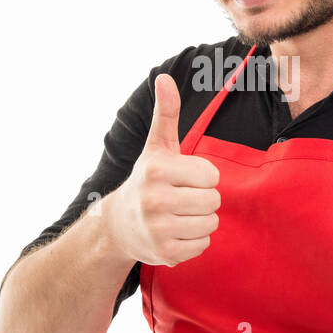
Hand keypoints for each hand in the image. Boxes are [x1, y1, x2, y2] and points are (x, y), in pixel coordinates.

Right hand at [106, 73, 220, 266]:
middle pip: (213, 201)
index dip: (202, 176)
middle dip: (203, 198)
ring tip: (179, 214)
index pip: (211, 176)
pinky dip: (194, 241)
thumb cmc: (147, 179)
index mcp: (157, 171)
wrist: (118, 224)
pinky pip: (203, 246)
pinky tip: (175, 232)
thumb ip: (167, 113)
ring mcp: (158, 229)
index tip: (184, 178)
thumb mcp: (157, 146)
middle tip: (182, 198)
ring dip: (200, 220)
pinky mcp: (165, 254)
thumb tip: (165, 78)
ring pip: (210, 224)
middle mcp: (155, 201)